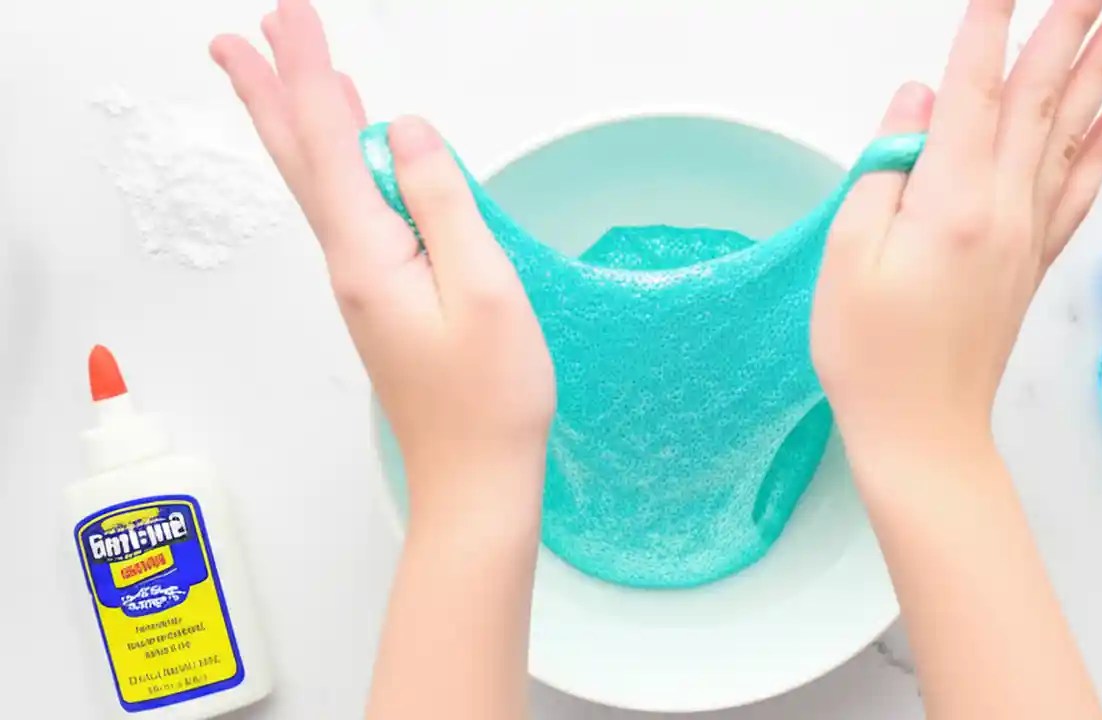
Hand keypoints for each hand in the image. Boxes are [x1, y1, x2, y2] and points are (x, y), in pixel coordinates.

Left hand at [210, 0, 554, 515]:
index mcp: (369, 257)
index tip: (293, 19)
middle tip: (241, 36)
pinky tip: (355, 153)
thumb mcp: (486, 290)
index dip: (307, 72)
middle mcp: (351, 266)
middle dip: (272, 91)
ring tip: (288, 73)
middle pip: (302, 160)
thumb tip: (409, 132)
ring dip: (301, 123)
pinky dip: (340, 166)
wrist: (473, 477)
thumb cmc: (490, 398)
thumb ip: (444, 203)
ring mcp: (364, 284)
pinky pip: (352, 213)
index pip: (330, 143)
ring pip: (322, 186)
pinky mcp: (384, 298)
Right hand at [812, 0, 1101, 458]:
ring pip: (1071, 133)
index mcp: (951, 203)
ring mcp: (1026, 235)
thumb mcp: (848, 257)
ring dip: (1101, 69)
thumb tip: (916, 105)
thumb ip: (883, 171)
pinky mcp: (1032, 261)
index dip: (984, 29)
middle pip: (1038, 99)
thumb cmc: (872, 355)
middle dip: (1066, 29)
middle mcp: (1004, 209)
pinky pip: (1080, 189)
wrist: (922, 432)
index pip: (972, 93)